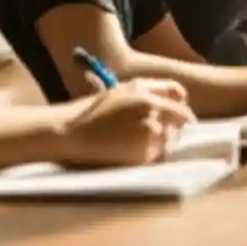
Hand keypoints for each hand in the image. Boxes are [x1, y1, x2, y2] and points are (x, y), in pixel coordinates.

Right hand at [58, 79, 195, 167]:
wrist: (67, 132)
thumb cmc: (90, 114)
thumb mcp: (120, 92)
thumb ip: (150, 92)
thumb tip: (177, 102)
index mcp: (143, 89)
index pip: (178, 92)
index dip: (180, 104)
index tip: (179, 116)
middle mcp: (151, 106)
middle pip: (180, 118)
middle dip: (173, 127)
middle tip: (152, 135)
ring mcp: (149, 128)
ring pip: (170, 138)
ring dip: (161, 143)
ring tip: (134, 144)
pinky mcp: (144, 149)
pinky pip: (157, 155)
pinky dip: (149, 156)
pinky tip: (129, 153)